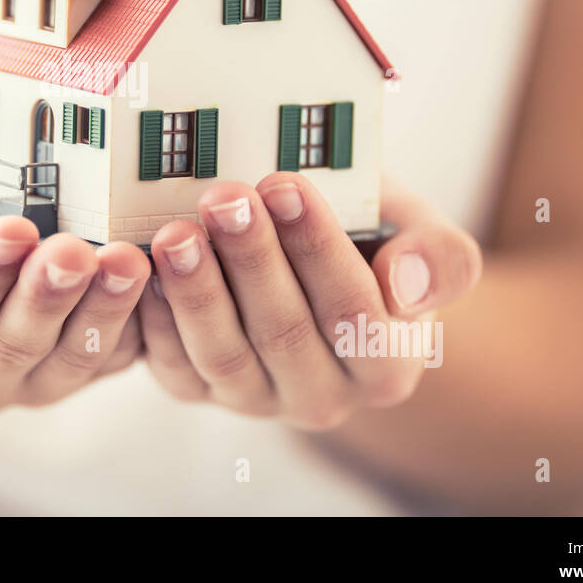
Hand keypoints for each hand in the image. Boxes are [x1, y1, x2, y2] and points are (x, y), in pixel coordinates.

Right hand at [0, 154, 149, 421]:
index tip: (13, 229)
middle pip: (11, 349)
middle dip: (48, 298)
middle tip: (78, 248)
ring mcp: (29, 382)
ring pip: (71, 362)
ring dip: (104, 311)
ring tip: (129, 259)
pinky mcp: (83, 369)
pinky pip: (117, 358)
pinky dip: (141, 319)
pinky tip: (162, 274)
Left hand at [137, 173, 481, 428]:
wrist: (321, 267)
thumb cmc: (373, 240)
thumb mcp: (421, 236)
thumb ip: (440, 259)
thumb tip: (409, 285)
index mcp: (387, 365)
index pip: (355, 311)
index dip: (317, 248)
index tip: (286, 183)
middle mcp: (324, 397)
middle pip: (284, 332)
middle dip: (251, 259)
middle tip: (224, 196)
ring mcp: (257, 400)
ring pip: (224, 354)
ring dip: (196, 291)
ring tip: (176, 233)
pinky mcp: (199, 391)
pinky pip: (174, 364)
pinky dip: (155, 317)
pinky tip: (142, 268)